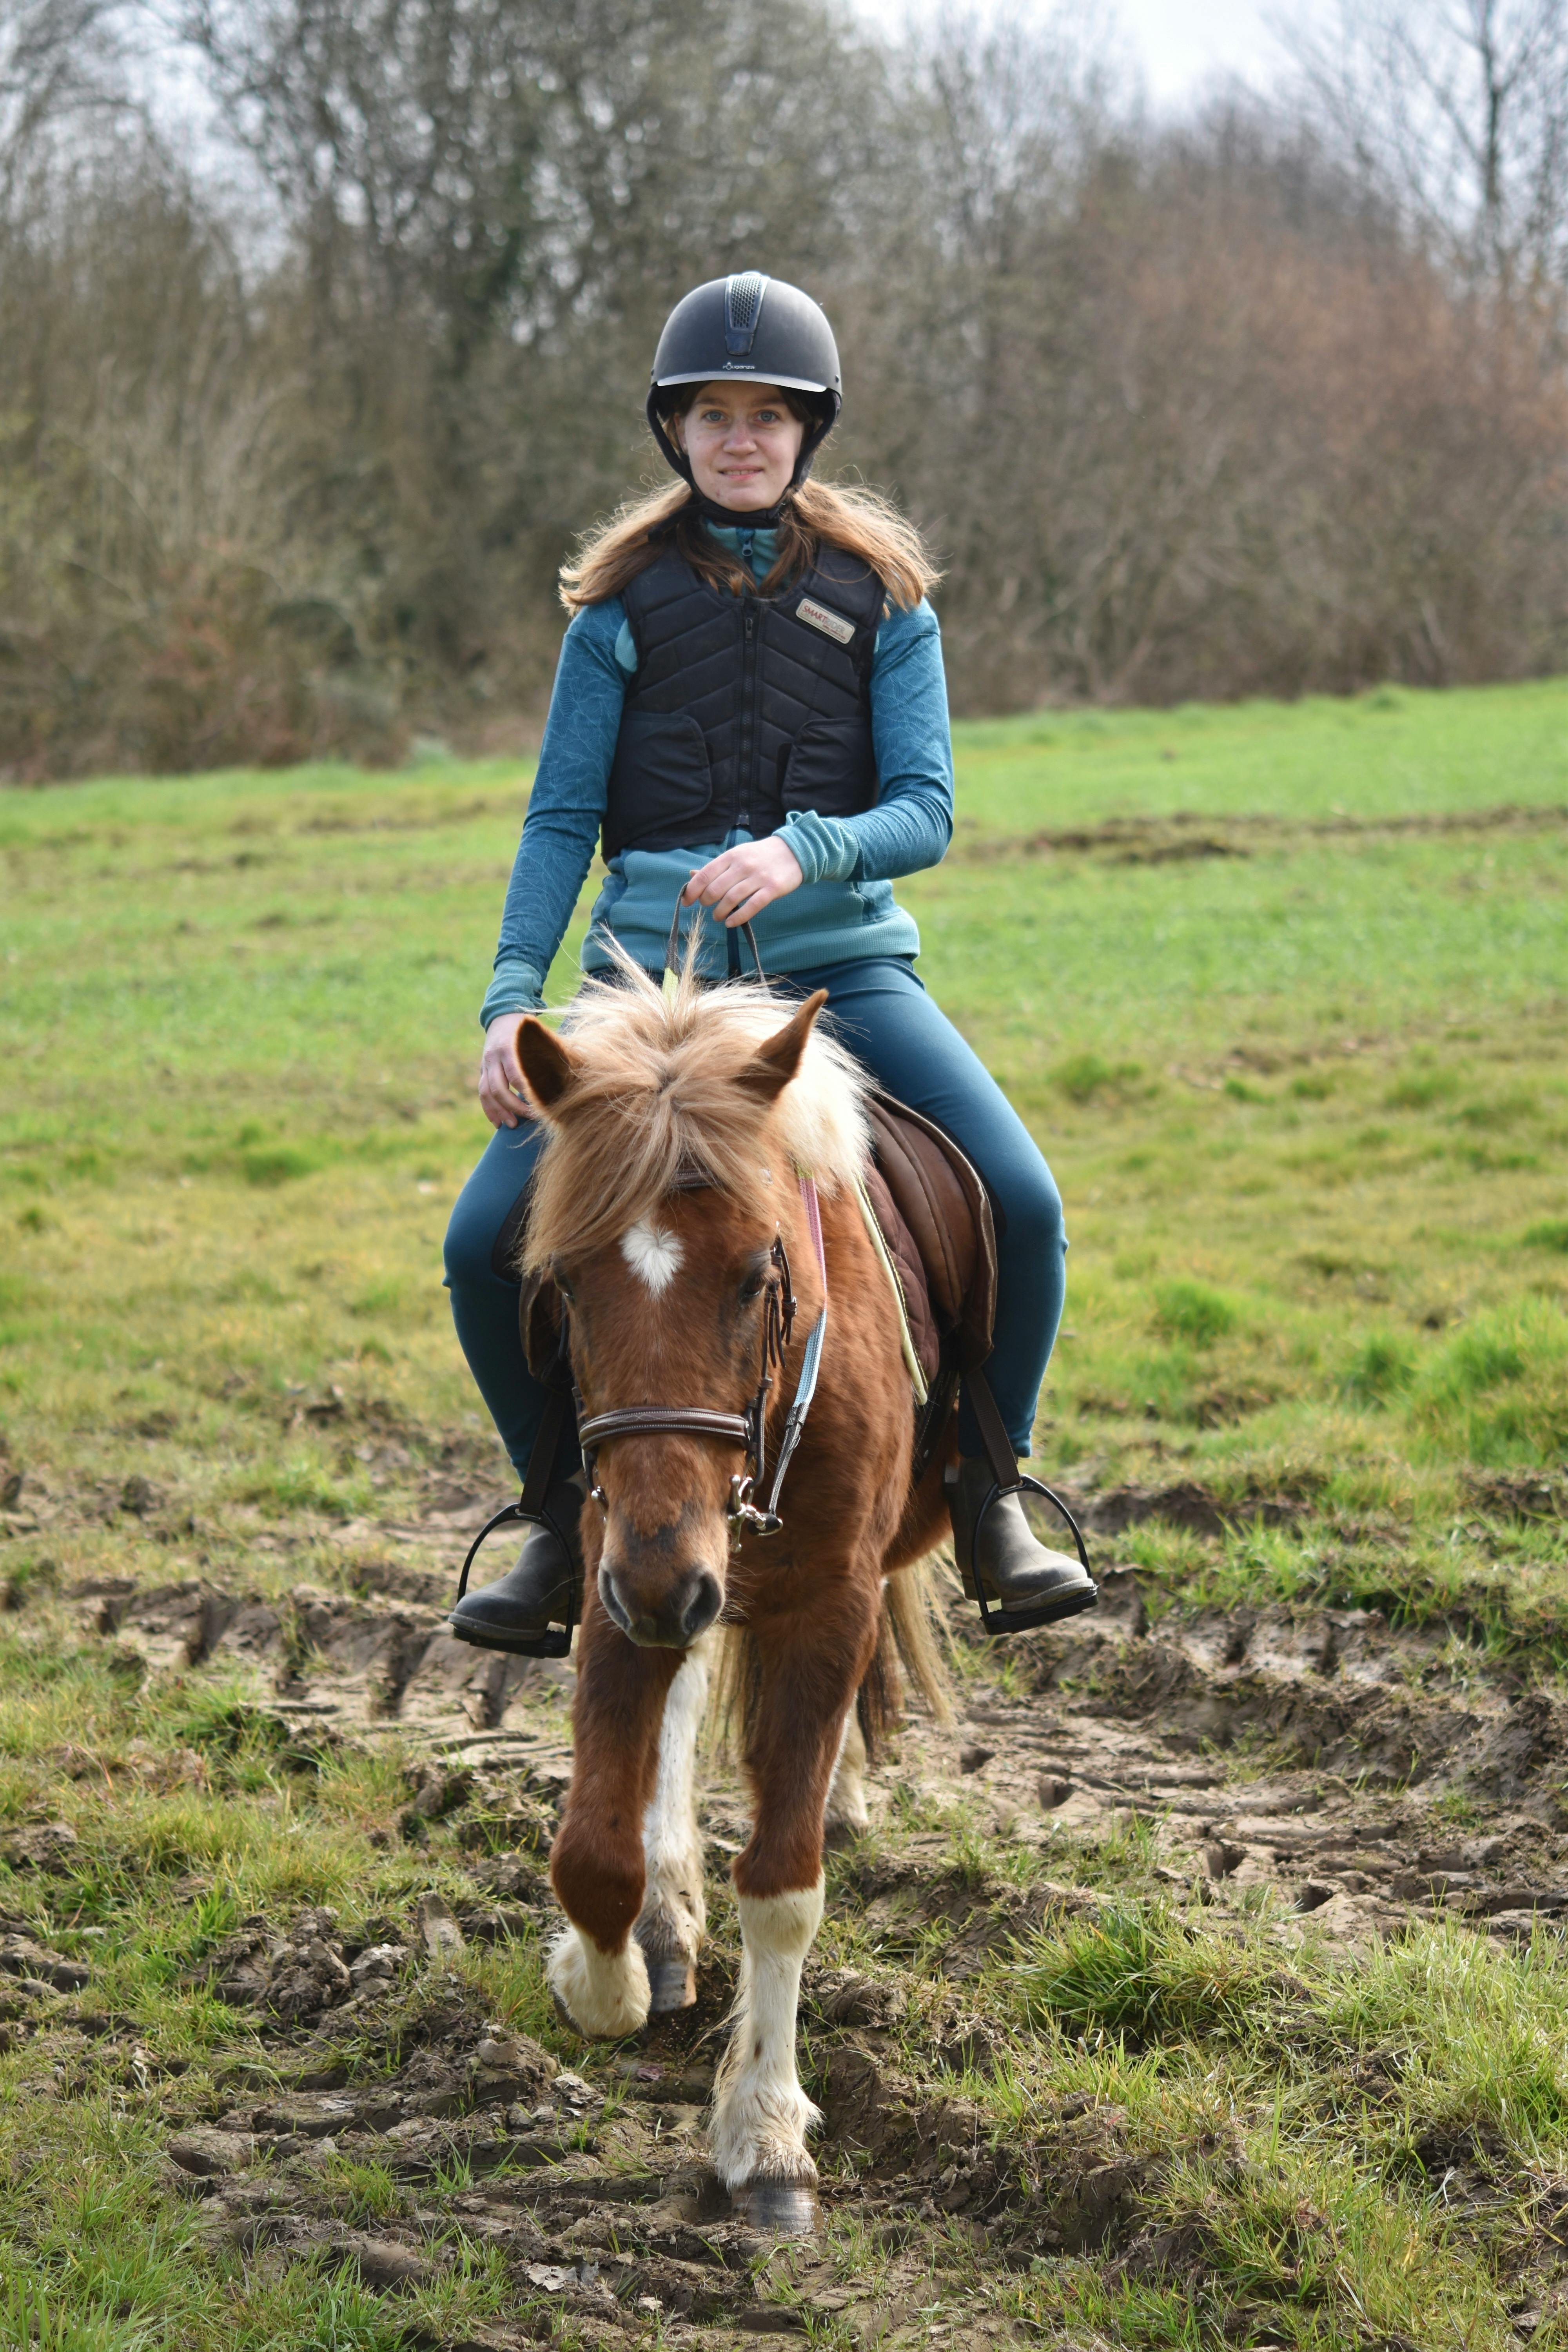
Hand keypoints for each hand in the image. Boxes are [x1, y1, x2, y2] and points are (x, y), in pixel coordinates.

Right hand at [478, 1013, 538, 1129]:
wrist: (502, 1015)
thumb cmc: (526, 1029)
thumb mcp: (535, 1037)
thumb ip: (543, 1056)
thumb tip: (563, 1082)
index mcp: (510, 1048)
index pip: (516, 1076)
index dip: (527, 1093)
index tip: (541, 1105)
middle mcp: (494, 1057)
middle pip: (499, 1088)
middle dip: (514, 1107)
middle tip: (529, 1117)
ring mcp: (485, 1064)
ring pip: (487, 1093)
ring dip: (499, 1111)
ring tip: (511, 1125)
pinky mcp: (482, 1070)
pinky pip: (482, 1093)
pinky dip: (489, 1109)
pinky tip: (497, 1122)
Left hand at [682, 834, 803, 926]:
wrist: (794, 851)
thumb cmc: (760, 856)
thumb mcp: (737, 855)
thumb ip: (716, 867)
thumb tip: (691, 875)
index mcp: (731, 856)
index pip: (705, 875)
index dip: (692, 890)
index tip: (686, 901)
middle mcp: (743, 865)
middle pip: (715, 889)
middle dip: (706, 902)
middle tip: (707, 907)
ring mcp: (758, 877)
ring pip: (731, 899)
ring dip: (720, 912)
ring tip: (718, 917)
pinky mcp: (772, 889)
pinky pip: (752, 906)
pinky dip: (738, 918)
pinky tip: (731, 923)